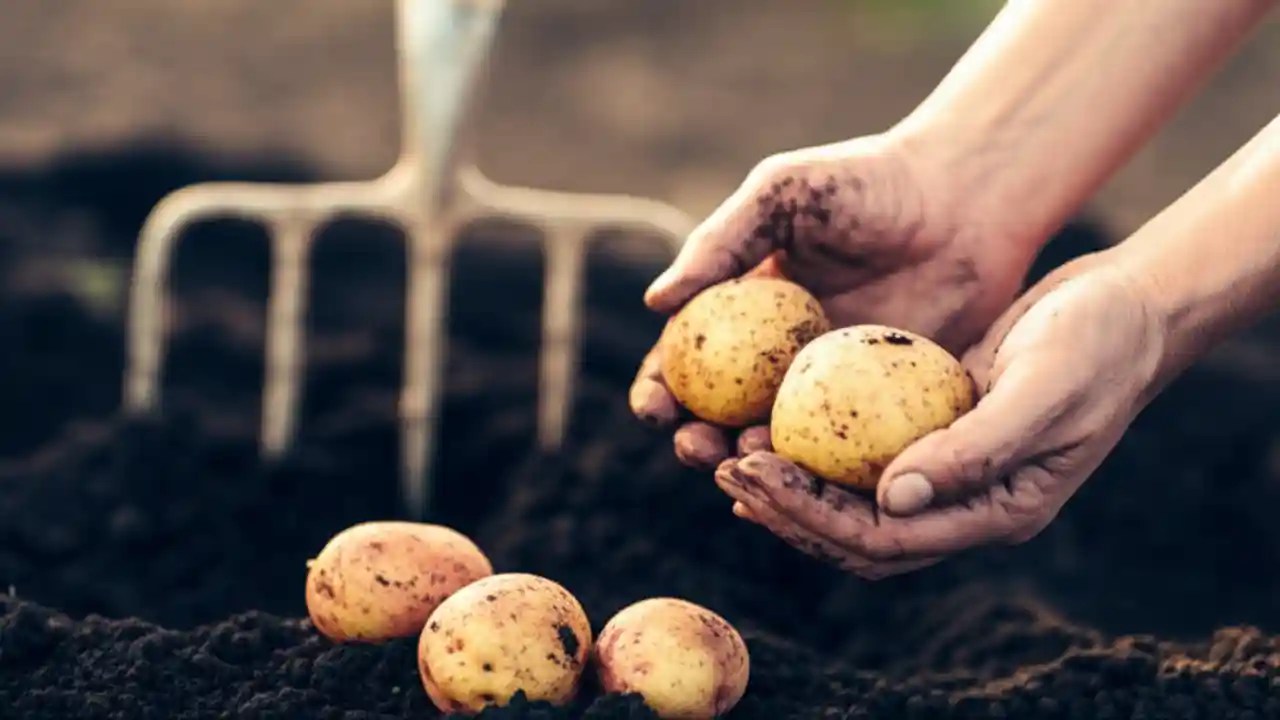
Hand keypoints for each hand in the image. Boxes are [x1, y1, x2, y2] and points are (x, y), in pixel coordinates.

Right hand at [630, 132, 1043, 467]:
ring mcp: (832, 390)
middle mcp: (778, 360)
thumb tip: (655, 302)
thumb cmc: (867, 184)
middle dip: (698, 443)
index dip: (659, 391)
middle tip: (698, 450)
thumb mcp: (782, 195)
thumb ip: (720, 242)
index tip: (655, 408)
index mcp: (741, 316)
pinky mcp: (885, 411)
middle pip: (721, 418)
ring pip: (780, 444)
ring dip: (754, 463)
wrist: (967, 199)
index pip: (685, 363)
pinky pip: (846, 451)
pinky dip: (823, 472)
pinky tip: (811, 477)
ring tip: (749, 460)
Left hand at [714, 252, 1167, 578]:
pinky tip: (771, 432)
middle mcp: (967, 506)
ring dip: (792, 490)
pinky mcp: (935, 436)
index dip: (812, 515)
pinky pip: (864, 461)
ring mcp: (950, 475)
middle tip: (721, 469)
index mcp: (996, 512)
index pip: (885, 538)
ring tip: (728, 458)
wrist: (1125, 310)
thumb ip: (975, 449)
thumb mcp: (1043, 389)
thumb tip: (891, 499)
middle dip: (786, 510)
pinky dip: (818, 456)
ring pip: (854, 505)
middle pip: (857, 536)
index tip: (753, 475)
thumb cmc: (1096, 344)